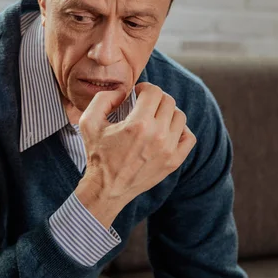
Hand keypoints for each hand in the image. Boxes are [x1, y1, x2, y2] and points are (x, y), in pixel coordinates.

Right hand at [75, 82, 196, 227]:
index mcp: (138, 124)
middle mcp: (158, 136)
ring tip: (154, 118)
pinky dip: (180, 130)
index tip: (137, 95)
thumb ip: (103, 98)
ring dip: (167, 112)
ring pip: (180, 116)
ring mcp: (169, 150)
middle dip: (155, 99)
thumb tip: (122, 92)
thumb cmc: (97, 154)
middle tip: (144, 105)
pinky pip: (189, 137)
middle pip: (168, 101)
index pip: (154, 92)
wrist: (107, 189)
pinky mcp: (174, 161)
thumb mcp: (89, 122)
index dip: (144, 88)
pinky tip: (166, 131)